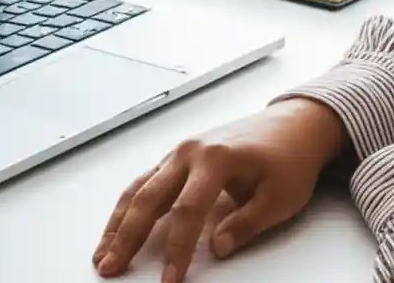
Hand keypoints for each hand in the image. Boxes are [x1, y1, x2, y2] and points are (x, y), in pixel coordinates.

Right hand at [92, 98, 347, 282]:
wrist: (292, 125)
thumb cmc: (287, 159)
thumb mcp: (279, 197)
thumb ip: (246, 224)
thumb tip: (217, 248)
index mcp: (216, 159)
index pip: (188, 211)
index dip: (177, 248)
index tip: (169, 278)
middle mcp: (190, 152)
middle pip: (149, 198)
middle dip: (126, 236)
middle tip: (110, 265)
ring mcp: (179, 153)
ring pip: (138, 188)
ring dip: (118, 222)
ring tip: (102, 252)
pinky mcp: (177, 158)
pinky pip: (144, 182)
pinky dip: (127, 207)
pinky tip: (117, 227)